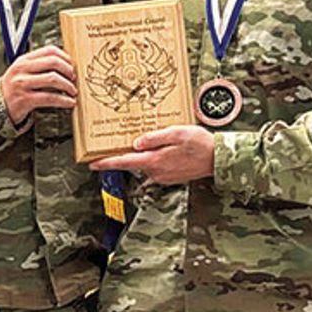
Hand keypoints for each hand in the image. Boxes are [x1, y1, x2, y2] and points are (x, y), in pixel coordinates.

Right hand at [1, 44, 76, 125]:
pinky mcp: (25, 99)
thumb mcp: (22, 72)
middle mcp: (21, 70)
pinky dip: (64, 101)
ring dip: (68, 86)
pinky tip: (69, 103)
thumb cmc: (15, 89)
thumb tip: (67, 65)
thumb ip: (39, 66)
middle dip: (69, 71)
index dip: (65, 57)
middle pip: (53, 62)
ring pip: (53, 79)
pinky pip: (50, 98)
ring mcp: (22, 84)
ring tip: (72, 92)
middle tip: (73, 79)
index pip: (49, 51)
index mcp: (23, 60)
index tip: (71, 66)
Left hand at [91, 125, 215, 185]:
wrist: (220, 158)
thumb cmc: (201, 144)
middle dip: (125, 155)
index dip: (106, 163)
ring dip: (143, 156)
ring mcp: (164, 176)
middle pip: (133, 163)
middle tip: (118, 144)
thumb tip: (135, 143)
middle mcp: (156, 172)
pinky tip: (163, 150)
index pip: (124, 162)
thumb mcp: (176, 133)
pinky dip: (154, 159)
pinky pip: (156, 168)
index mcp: (155, 161)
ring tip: (149, 143)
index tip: (91, 164)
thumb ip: (154, 138)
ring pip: (145, 165)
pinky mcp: (171, 177)